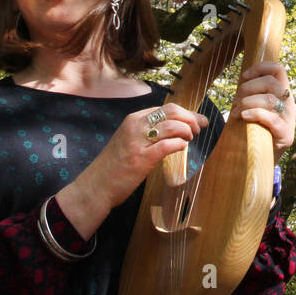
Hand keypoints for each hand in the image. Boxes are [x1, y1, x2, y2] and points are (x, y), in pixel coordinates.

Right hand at [57, 102, 207, 237]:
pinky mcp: (141, 159)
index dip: (186, 112)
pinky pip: (167, 145)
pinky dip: (179, 144)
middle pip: (171, 111)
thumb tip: (174, 129)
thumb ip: (147, 132)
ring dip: (187, 131)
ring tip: (190, 139)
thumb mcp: (129, 140)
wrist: (96, 186)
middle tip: (199, 128)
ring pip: (171, 126)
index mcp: (133, 120)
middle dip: (191, 118)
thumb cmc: (115, 166)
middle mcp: (135, 126)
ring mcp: (138, 142)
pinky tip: (182, 147)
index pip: (166, 108)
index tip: (197, 120)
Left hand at [229, 61, 295, 163]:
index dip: (261, 68)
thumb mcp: (256, 106)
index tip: (244, 76)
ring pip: (269, 99)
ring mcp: (290, 119)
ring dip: (247, 102)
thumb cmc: (255, 130)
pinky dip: (255, 113)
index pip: (279, 69)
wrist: (262, 160)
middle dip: (248, 88)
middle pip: (271, 82)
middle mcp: (290, 104)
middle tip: (235, 101)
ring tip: (235, 112)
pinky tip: (243, 116)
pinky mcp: (286, 134)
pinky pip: (271, 118)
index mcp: (284, 93)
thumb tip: (243, 78)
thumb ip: (254, 92)